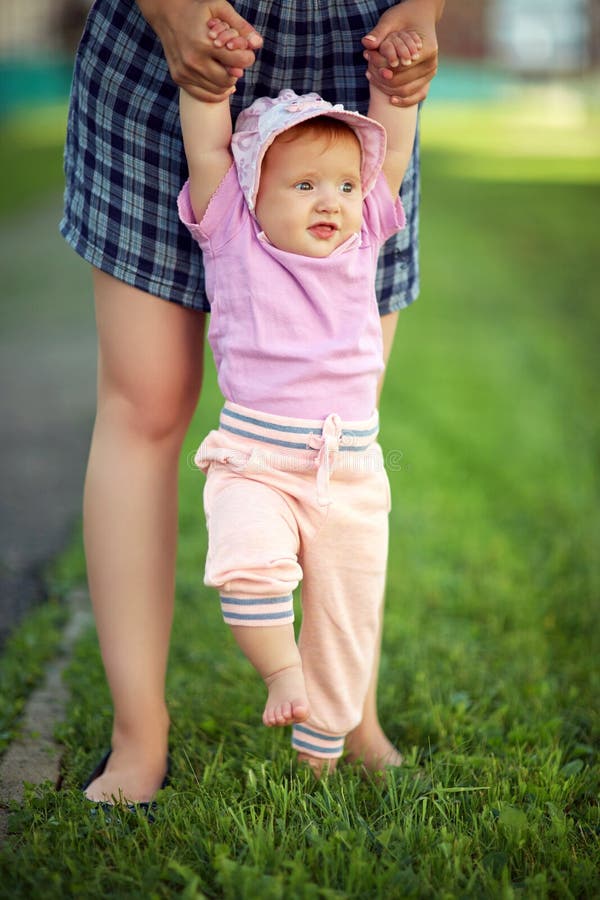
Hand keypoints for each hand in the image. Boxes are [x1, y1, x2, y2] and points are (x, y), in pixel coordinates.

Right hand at [136, 0, 261, 100]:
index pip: (239, 62)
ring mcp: (185, 72)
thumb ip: (241, 26)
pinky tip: (221, 83)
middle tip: (234, 61)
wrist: (167, 14)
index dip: (247, 57)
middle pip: (230, 79)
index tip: (245, 52)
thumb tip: (259, 44)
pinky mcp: (179, 79)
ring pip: (219, 90)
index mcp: (204, 43)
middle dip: (237, 71)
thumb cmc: (197, 11)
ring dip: (227, 82)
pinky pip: (205, 96)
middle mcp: (193, 61)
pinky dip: (217, 92)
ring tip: (225, 68)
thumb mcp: (220, 9)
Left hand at [362, 2, 439, 105]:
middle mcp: (432, 64)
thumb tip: (366, 43)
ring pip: (405, 91)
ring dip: (386, 88)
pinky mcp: (427, 81)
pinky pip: (416, 98)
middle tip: (366, 70)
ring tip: (371, 76)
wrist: (420, 18)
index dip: (381, 65)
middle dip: (381, 78)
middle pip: (402, 82)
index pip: (400, 67)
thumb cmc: (405, 17)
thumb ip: (379, 32)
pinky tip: (389, 99)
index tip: (367, 57)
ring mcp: (430, 75)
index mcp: (428, 49)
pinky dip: (402, 101)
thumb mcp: (391, 20)